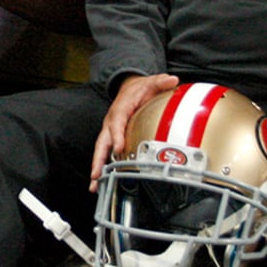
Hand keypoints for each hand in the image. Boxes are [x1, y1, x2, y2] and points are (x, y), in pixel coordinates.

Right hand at [88, 73, 178, 191]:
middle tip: (96, 175)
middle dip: (98, 159)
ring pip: (101, 151)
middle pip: (102, 142)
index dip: (117, 135)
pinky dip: (103, 168)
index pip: (116, 122)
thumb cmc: (140, 89)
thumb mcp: (151, 82)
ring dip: (97, 168)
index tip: (118, 148)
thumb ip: (161, 82)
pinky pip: (107, 153)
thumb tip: (172, 80)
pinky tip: (101, 183)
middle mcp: (111, 122)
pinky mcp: (113, 138)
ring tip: (94, 186)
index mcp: (120, 109)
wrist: (129, 88)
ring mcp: (110, 132)